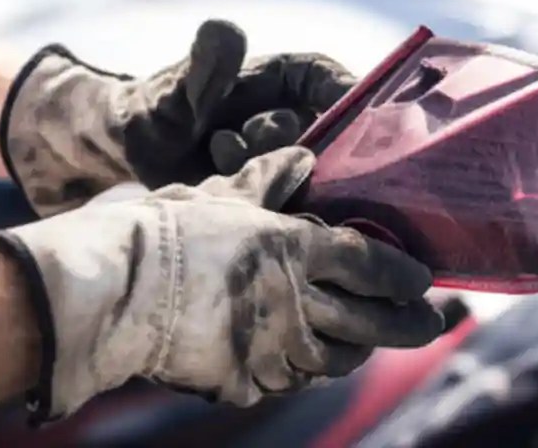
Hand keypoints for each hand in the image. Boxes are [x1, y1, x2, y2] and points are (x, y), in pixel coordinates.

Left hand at [0, 20, 356, 215]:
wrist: (123, 159)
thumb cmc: (149, 110)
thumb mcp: (173, 89)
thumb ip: (204, 67)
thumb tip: (224, 29)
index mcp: (278, 79)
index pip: (327, 77)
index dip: (347, 92)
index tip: (350, 107)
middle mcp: (288, 117)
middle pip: (320, 129)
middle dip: (283, 136)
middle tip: (231, 137)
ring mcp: (280, 158)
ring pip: (301, 167)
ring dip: (258, 164)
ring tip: (211, 154)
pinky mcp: (267, 194)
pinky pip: (284, 199)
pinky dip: (255, 196)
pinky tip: (215, 181)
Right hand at [0, 146, 443, 420]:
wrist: (107, 291)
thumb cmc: (159, 231)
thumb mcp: (217, 195)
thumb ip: (267, 181)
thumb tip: (305, 157)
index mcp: (292, 247)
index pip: (367, 261)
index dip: (400, 272)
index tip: (423, 278)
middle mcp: (292, 301)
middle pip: (369, 320)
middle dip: (406, 324)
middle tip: (430, 324)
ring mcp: (268, 347)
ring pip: (332, 359)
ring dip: (356, 351)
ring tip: (368, 346)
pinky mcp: (241, 381)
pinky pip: (284, 381)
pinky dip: (301, 373)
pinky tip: (307, 366)